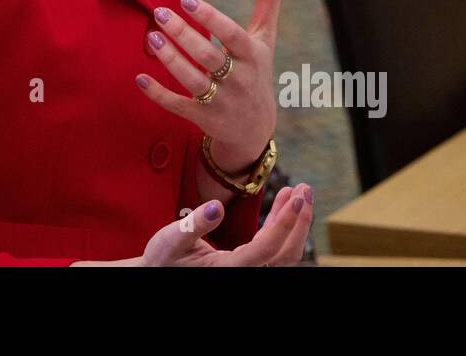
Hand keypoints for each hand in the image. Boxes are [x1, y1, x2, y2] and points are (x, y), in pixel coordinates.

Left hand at [136, 0, 286, 166]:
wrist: (255, 129)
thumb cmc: (256, 72)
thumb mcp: (264, 40)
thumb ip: (267, 3)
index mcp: (252, 56)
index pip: (231, 34)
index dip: (209, 18)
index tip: (185, 0)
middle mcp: (238, 80)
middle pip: (208, 56)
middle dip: (183, 35)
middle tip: (159, 13)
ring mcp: (221, 101)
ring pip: (193, 80)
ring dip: (170, 60)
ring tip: (151, 38)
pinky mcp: (203, 118)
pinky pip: (178, 106)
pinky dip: (159, 94)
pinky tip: (140, 78)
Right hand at [136, 183, 313, 265]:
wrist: (159, 272)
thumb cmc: (163, 258)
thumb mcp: (171, 239)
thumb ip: (194, 224)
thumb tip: (215, 206)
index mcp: (228, 270)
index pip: (265, 249)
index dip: (283, 224)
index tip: (296, 198)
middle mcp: (244, 274)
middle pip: (285, 254)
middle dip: (299, 221)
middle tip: (305, 190)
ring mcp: (248, 271)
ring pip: (283, 253)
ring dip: (294, 222)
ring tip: (299, 191)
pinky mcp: (248, 264)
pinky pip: (273, 248)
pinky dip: (280, 225)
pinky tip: (283, 203)